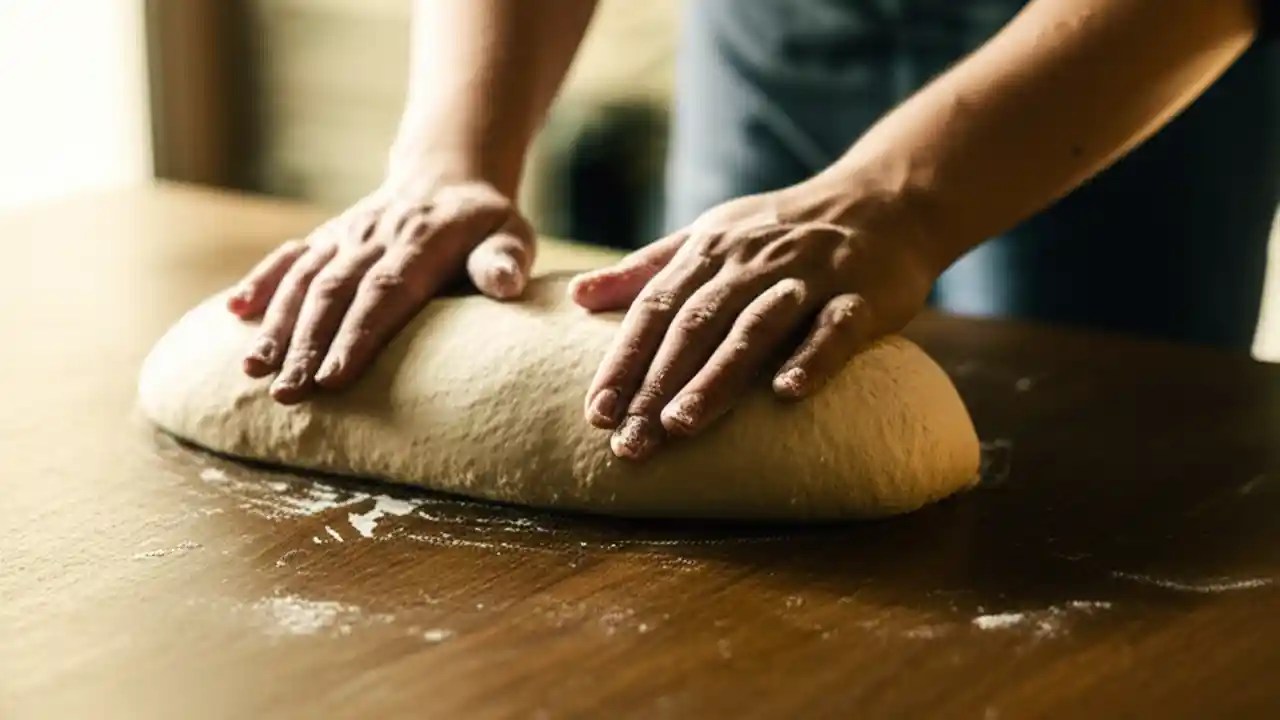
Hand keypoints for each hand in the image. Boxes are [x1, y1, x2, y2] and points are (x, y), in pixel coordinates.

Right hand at [226, 177, 534, 403]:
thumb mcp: (511, 234)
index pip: (386, 291)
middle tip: (287, 394)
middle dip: (307, 345)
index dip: (358, 335)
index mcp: (422, 241)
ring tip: (255, 370)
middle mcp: (375, 236)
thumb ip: (505, 259)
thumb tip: (505, 283)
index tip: (334, 378)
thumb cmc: (485, 224)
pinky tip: (235, 312)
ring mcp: (345, 235)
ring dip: (277, 325)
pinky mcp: (326, 237)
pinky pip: (288, 256)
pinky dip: (261, 281)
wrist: (446, 176)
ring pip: (304, 278)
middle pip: (335, 292)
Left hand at [568, 186, 938, 460]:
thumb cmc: (783, 230)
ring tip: (680, 424)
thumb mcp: (711, 235)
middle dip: (657, 384)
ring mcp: (807, 277)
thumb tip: (575, 295)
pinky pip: (833, 329)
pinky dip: (809, 359)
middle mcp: (751, 263)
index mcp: (710, 250)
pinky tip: (785, 393)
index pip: (655, 309)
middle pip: (695, 325)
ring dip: (715, 378)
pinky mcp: (860, 296)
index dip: (624, 360)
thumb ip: (647, 268)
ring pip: (754, 329)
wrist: (883, 201)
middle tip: (628, 441)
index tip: (596, 413)